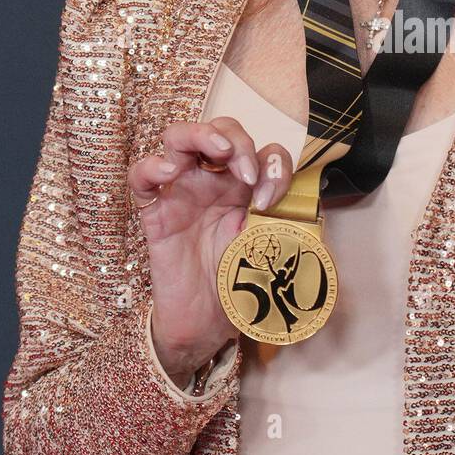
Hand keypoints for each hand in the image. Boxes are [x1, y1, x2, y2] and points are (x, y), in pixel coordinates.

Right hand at [127, 117, 295, 380]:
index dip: (272, 164)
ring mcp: (182, 193)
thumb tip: (313, 204)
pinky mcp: (154, 212)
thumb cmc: (240, 283)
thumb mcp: (275, 250)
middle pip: (221, 130)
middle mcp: (214, 183)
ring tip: (216, 154)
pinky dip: (151, 165)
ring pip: (179, 138)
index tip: (271, 199)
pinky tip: (168, 172)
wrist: (208, 325)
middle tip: (247, 174)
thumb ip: (291, 224)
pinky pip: (141, 176)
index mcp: (247, 188)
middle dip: (238, 140)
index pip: (262, 151)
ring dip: (201, 135)